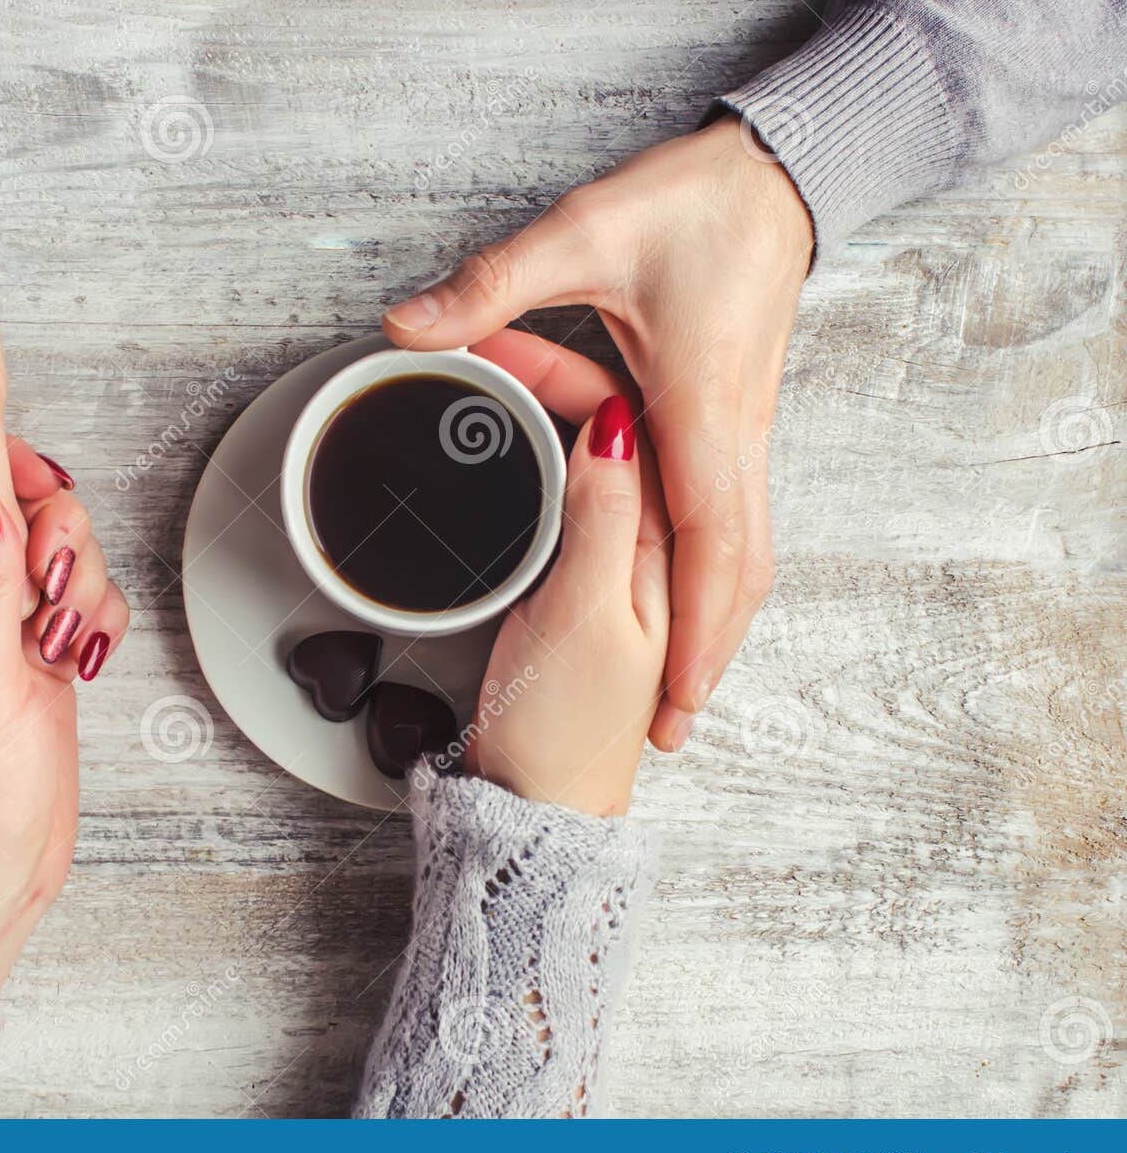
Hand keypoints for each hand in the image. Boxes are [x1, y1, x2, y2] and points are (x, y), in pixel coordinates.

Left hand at [0, 442, 128, 1018]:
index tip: (39, 507)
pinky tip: (84, 660)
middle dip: (56, 536)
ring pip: (55, 551)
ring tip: (65, 644)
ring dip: (82, 583)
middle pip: (14, 508)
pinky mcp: (34, 650)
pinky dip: (96, 619)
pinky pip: (81, 597)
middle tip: (54, 592)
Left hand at [384, 116, 812, 749]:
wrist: (777, 177)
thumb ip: (493, 288)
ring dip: (718, 623)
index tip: (676, 703)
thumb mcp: (585, 235)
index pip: (708, 547)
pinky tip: (690, 597)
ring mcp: (743, 432)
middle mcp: (735, 436)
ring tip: (682, 688)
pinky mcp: (736, 421)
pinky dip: (721, 577)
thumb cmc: (697, 207)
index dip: (696, 634)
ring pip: (747, 553)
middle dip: (710, 655)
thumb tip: (409, 327)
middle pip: (739, 572)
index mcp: (703, 411)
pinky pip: (738, 522)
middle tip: (670, 726)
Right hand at [462, 334, 667, 815]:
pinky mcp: (592, 598)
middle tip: (487, 351)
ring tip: (510, 383)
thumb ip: (602, 516)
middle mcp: (656, 552)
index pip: (618, 427)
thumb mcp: (584, 612)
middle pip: (614, 439)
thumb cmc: (564, 723)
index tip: (490, 346)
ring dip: (562, 424)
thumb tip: (609, 420)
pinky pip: (588, 505)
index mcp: (665, 545)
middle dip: (555, 388)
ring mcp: (626, 574)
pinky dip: (561, 468)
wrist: (540, 806)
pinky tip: (541, 463)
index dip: (556, 377)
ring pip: (605, 468)